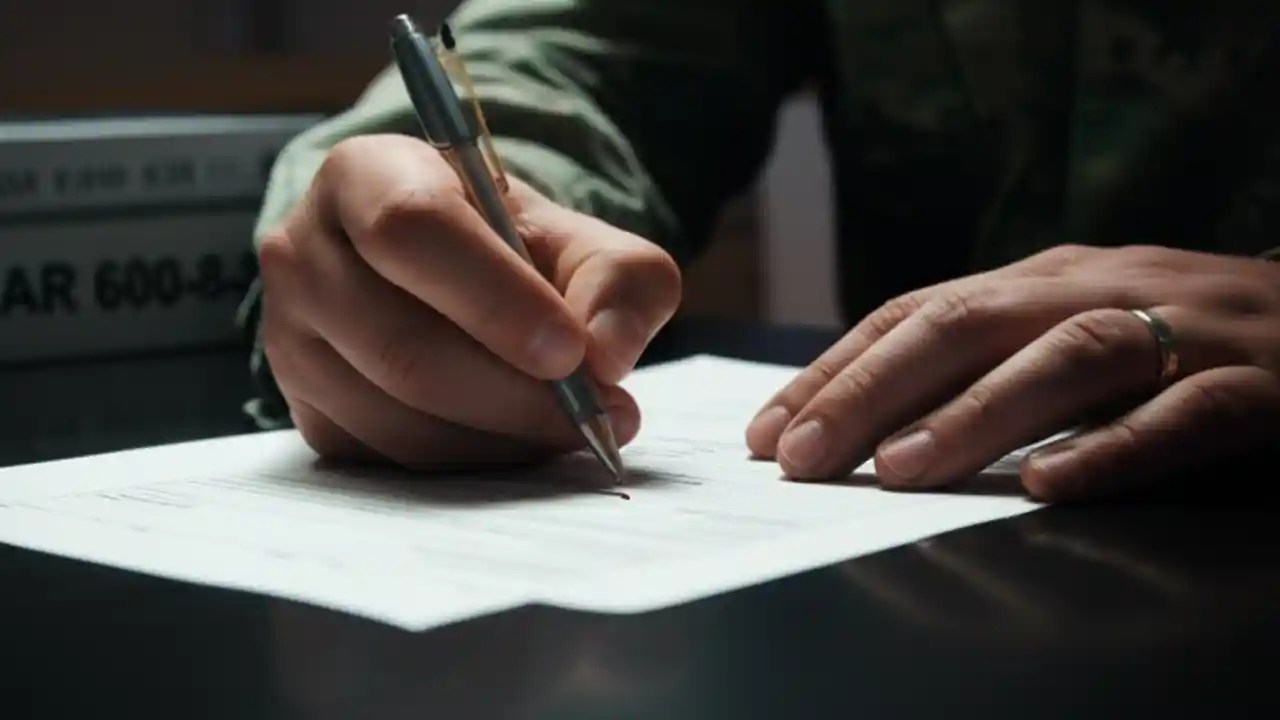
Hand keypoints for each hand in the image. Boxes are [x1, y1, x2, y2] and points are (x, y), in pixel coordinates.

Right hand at [258, 134, 680, 467]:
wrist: (453, 282)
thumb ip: (618, 280)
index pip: (410, 228)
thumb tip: (606, 354)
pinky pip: (389, 460)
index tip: (570, 352)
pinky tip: (522, 442)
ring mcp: (290, 341)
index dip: (494, 298)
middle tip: (600, 412)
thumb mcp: (584, 240)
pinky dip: (473, 464)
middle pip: (403, 345)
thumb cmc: (515, 251)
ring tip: (578, 427)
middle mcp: (304, 254)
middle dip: (516, 395)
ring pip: (398, 417)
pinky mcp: (306, 412)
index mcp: (365, 176)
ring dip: (504, 439)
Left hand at [746, 244, 1279, 499]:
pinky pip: (1180, 414)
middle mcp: (1097, 288)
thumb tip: (868, 418)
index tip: (768, 430)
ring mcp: (1179, 329)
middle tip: (798, 456)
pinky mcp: (1258, 384)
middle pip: (963, 326)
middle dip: (868, 390)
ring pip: (1061, 360)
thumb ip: (989, 358)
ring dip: (971, 415)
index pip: (914, 313)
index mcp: (1043, 278)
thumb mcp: (1070, 327)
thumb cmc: (1181, 335)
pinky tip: (1051, 485)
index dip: (835, 370)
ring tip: (895, 469)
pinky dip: (1112, 447)